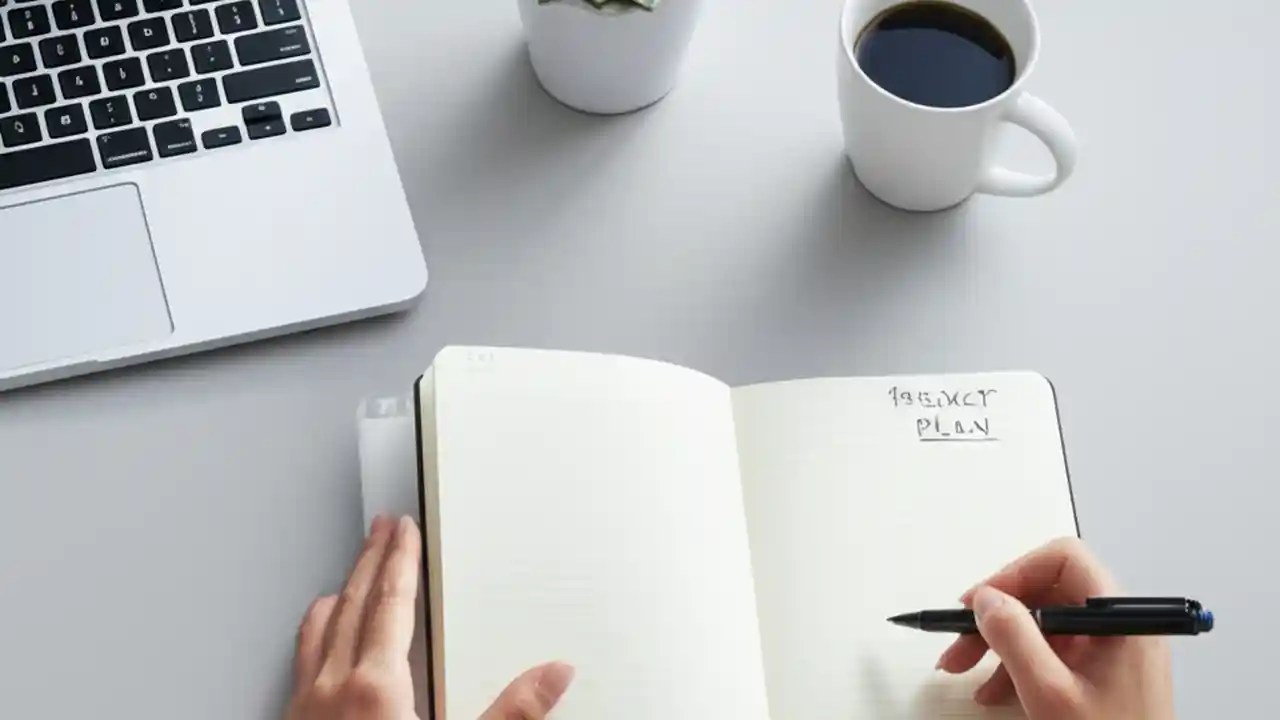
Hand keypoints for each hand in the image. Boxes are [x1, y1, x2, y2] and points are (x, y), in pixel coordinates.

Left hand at [287, 515, 574, 719]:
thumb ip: (512, 713)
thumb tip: (554, 675)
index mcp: (376, 686)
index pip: (391, 602)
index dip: (400, 560)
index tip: (404, 530)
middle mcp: (331, 689)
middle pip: (351, 604)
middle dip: (369, 561)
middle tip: (381, 529)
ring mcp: (303, 709)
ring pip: (318, 630)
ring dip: (337, 594)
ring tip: (346, 576)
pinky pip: (300, 663)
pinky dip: (313, 636)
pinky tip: (317, 642)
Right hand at [936, 538, 1174, 718]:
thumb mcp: (1049, 692)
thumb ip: (1015, 638)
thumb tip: (986, 599)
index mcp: (1120, 619)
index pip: (1064, 560)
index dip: (1016, 573)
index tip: (980, 603)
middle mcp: (1120, 626)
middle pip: (1048, 592)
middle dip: (997, 615)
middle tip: (958, 641)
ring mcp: (1112, 650)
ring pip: (1044, 624)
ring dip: (999, 642)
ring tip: (962, 669)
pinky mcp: (1103, 673)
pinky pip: (1053, 652)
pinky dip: (1018, 664)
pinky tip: (991, 691)